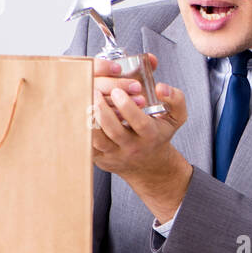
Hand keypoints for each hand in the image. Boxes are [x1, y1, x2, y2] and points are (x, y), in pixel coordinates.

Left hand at [92, 54, 193, 219]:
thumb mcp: (175, 118)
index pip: (140, 123)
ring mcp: (114, 154)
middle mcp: (132, 147)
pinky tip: (76, 113)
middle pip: (115, 131)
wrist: (148, 165)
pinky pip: (86, 146)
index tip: (119, 90)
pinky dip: (79, 130)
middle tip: (95, 91)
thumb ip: (175, 98)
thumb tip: (160, 87)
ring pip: (97, 140)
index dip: (128, 108)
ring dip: (88, 120)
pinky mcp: (99, 158)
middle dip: (104, 111)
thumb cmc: (158, 134)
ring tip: (83, 100)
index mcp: (151, 136)